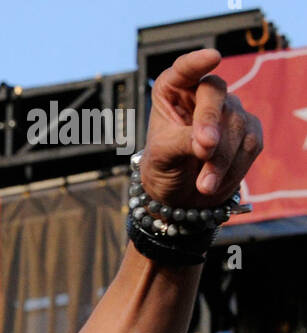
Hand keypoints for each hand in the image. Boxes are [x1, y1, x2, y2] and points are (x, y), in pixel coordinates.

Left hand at [139, 48, 263, 207]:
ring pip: (234, 124)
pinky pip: (250, 143)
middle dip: (209, 122)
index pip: (183, 70)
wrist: (181, 194)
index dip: (197, 63)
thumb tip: (210, 143)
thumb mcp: (161, 157)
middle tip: (205, 147)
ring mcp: (229, 109)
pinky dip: (234, 168)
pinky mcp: (249, 130)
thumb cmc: (164, 168)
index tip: (212, 58)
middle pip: (214, 94)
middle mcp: (203, 94)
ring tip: (203, 185)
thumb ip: (182, 143)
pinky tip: (215, 183)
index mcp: (173, 91)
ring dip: (220, 159)